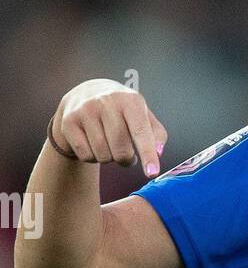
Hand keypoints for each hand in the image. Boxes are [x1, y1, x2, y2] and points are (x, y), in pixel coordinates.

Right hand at [52, 80, 167, 176]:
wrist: (84, 94)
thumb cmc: (121, 112)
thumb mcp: (143, 116)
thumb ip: (156, 135)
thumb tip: (158, 153)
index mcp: (130, 100)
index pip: (141, 132)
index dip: (148, 154)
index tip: (152, 173)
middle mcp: (106, 102)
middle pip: (121, 151)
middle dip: (126, 159)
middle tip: (125, 151)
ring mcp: (85, 110)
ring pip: (103, 156)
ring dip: (108, 158)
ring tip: (108, 143)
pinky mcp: (69, 122)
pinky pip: (86, 156)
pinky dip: (92, 157)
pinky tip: (92, 143)